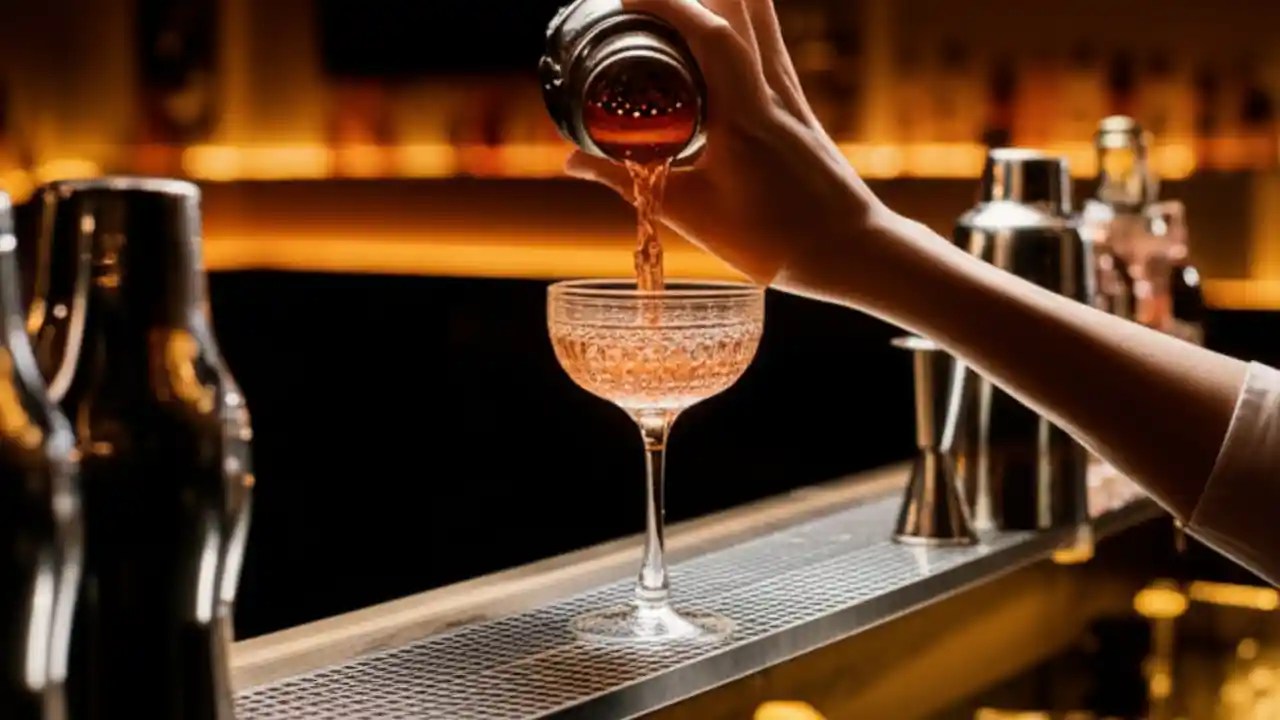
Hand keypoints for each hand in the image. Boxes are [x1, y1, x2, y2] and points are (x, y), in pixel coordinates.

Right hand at [565, 0, 887, 289]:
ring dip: (721, 0)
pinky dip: (740, 25)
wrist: (849, 249)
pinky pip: (767, 43)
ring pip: (760, 16)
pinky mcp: (799, 103)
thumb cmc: (774, 241)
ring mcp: (790, 93)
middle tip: (646, 5)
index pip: (709, 33)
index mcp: (743, 116)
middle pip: (741, 6)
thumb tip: (572, 160)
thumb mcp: (691, 215)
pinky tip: (718, 34)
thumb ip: (628, 184)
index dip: (666, 3)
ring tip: (678, 9)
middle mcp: (772, 91)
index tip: (624, 1)